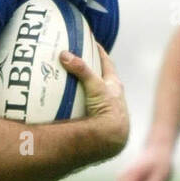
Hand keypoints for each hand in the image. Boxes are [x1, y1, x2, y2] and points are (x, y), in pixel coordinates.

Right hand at [60, 44, 128, 158]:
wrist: (112, 138)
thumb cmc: (108, 111)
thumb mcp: (96, 87)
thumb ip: (81, 70)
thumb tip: (64, 54)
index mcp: (115, 86)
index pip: (107, 63)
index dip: (99, 52)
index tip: (91, 42)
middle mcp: (114, 97)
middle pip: (103, 78)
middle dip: (93, 70)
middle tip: (80, 62)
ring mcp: (108, 110)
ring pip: (98, 95)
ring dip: (88, 90)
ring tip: (73, 85)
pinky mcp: (101, 123)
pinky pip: (90, 110)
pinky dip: (82, 106)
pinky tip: (71, 108)